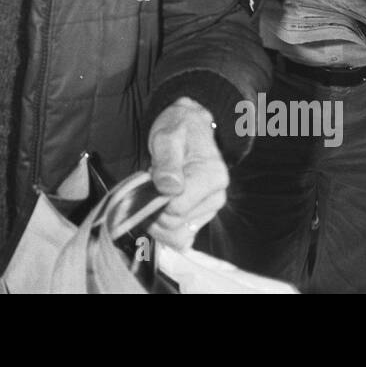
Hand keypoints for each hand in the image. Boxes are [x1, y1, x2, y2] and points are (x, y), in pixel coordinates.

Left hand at [146, 97, 227, 249]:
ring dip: (156, 220)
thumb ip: (167, 160)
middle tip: (149, 184)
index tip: (149, 178)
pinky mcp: (200, 218)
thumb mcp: (167, 136)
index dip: (154, 198)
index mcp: (213, 176)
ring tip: (154, 194)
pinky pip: (179, 239)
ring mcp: (209, 211)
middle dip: (153, 209)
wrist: (187, 127)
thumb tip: (169, 188)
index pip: (176, 208)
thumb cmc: (177, 129)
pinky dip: (163, 230)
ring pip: (176, 236)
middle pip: (174, 224)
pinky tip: (157, 209)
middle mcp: (216, 198)